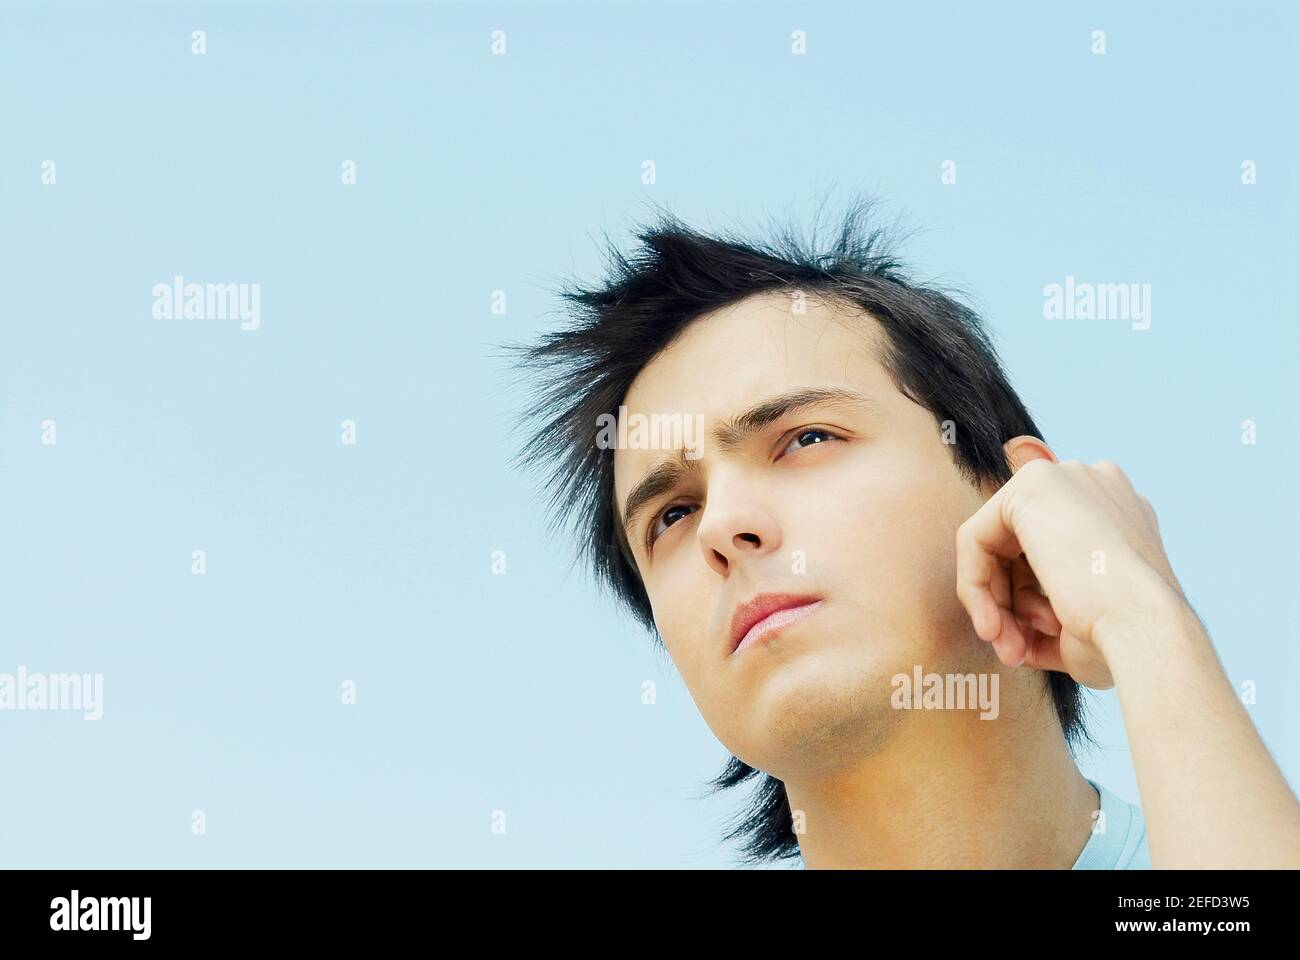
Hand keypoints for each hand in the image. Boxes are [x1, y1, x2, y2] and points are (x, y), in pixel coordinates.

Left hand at [955, 457, 1187, 688]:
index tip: (1029, 644)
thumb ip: (1039, 611)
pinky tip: (991, 625)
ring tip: (1013, 648)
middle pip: (1018, 547)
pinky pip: (976, 538)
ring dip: (996, 604)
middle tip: (1013, 650)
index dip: (1029, 602)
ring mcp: (1067, 478)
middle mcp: (1093, 486)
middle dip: (1009, 604)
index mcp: (1116, 516)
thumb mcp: (1078, 623)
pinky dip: (974, 585)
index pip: (1046, 552)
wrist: (1145, 631)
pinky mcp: (1032, 484)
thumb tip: (1001, 627)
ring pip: (996, 545)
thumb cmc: (1123, 639)